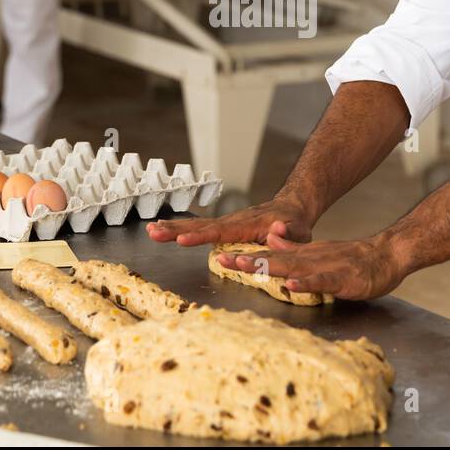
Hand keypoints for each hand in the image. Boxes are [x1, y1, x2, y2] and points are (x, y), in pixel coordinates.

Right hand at [146, 196, 315, 246]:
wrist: (290, 210)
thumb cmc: (294, 224)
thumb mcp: (298, 230)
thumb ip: (288, 233)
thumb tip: (276, 230)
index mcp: (247, 225)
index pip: (220, 231)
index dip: (201, 236)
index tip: (183, 240)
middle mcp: (232, 221)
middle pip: (201, 225)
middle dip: (176, 230)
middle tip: (155, 233)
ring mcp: (226, 222)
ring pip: (196, 224)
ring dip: (173, 228)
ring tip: (152, 231)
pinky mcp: (222, 226)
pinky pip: (198, 226)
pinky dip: (180, 228)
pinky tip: (163, 229)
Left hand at [219, 234, 404, 301]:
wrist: (386, 255)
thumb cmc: (352, 258)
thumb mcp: (317, 252)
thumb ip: (293, 247)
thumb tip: (269, 239)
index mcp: (303, 255)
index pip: (270, 256)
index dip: (247, 258)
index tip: (222, 259)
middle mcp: (310, 259)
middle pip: (276, 260)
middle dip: (250, 262)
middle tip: (225, 262)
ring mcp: (326, 268)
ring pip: (294, 268)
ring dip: (271, 268)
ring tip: (249, 268)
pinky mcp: (342, 279)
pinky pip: (321, 282)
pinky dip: (306, 283)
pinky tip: (291, 285)